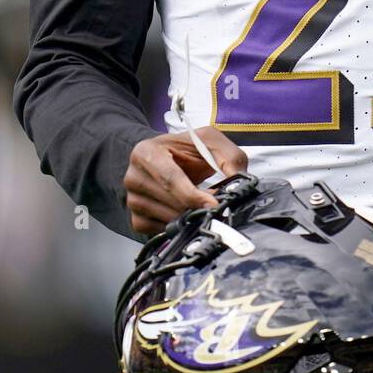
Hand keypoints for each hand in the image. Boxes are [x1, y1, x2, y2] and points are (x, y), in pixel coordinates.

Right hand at [123, 128, 247, 235]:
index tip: (213, 204)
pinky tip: (185, 214)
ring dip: (188, 217)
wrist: (166, 159)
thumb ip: (228, 156)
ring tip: (200, 204)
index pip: (169, 178)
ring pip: (166, 218)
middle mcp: (133, 176)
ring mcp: (132, 199)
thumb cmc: (185, 150)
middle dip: (196, 206)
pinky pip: (158, 231)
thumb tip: (240, 180)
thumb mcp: (209, 142)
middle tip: (214, 204)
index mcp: (146, 152)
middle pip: (169, 201)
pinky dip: (177, 227)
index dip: (192, 194)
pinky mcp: (136, 218)